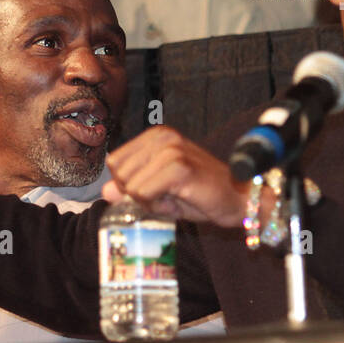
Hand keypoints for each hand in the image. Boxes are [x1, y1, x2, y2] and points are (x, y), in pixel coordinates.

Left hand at [102, 126, 245, 227]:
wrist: (239, 200)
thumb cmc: (199, 194)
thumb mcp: (158, 190)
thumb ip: (130, 188)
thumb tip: (104, 191)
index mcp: (155, 136)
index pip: (114, 163)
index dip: (129, 185)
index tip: (158, 188)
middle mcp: (162, 137)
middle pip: (119, 175)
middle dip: (138, 194)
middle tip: (169, 195)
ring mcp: (171, 150)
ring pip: (130, 186)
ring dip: (150, 202)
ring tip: (176, 197)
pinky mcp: (179, 167)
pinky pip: (143, 194)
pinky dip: (158, 206)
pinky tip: (180, 201)